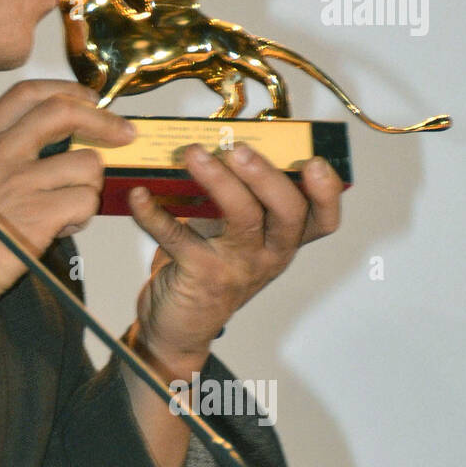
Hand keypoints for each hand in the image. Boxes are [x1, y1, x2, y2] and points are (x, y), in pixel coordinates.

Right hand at [0, 80, 134, 304]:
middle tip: (122, 134)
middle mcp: (1, 152)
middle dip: (103, 120)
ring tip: (72, 205)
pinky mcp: (39, 214)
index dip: (67, 90)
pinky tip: (63, 227)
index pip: (27, 94)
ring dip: (90, 186)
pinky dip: (83, 216)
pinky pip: (85, 202)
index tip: (89, 97)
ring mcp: (21, 181)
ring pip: (86, 164)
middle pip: (64, 113)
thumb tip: (37, 153)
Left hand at [127, 143, 343, 371]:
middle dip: (267, 176)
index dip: (326, 192)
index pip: (322, 219)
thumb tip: (215, 140)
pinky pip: (178, 238)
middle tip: (240, 148)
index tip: (314, 162)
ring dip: (219, 182)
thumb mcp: (231, 231)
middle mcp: (269, 254)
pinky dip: (154, 214)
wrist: (179, 326)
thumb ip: (235, 195)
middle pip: (288, 213)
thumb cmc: (207, 266)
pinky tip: (139, 195)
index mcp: (282, 239)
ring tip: (194, 155)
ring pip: (242, 220)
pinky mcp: (200, 276)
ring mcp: (237, 267)